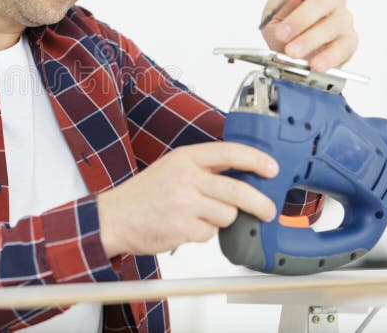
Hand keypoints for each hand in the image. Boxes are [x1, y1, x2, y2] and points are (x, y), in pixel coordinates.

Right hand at [96, 142, 277, 257]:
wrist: (114, 218)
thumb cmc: (144, 195)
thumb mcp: (172, 168)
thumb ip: (204, 169)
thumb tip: (243, 177)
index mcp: (185, 158)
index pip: (230, 152)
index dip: (256, 160)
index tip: (272, 168)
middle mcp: (186, 177)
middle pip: (238, 190)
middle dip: (259, 203)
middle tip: (268, 210)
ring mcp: (185, 203)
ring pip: (227, 215)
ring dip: (221, 220)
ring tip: (200, 217)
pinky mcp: (183, 227)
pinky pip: (211, 233)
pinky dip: (204, 233)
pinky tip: (185, 227)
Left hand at [260, 0, 357, 71]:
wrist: (286, 56)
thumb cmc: (282, 28)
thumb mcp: (272, 12)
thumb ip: (281, 2)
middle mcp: (334, 1)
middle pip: (327, 1)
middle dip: (302, 18)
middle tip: (283, 33)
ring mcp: (343, 22)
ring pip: (332, 26)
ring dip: (309, 39)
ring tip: (292, 51)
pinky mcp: (347, 44)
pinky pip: (342, 48)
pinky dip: (328, 57)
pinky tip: (316, 63)